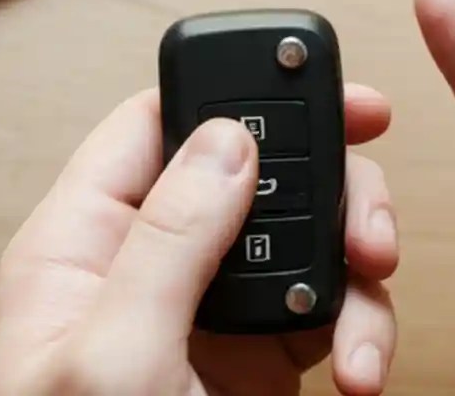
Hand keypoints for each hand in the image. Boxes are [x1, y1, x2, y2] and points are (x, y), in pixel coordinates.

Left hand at [0, 85, 397, 395]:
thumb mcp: (110, 356)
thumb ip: (167, 240)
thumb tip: (224, 142)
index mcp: (83, 246)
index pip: (160, 129)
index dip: (239, 96)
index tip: (319, 88)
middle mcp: (150, 269)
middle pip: (259, 176)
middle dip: (329, 188)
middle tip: (371, 218)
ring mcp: (209, 316)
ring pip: (307, 240)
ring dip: (357, 267)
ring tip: (371, 300)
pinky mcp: (258, 362)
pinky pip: (329, 313)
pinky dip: (363, 331)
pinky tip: (363, 366)